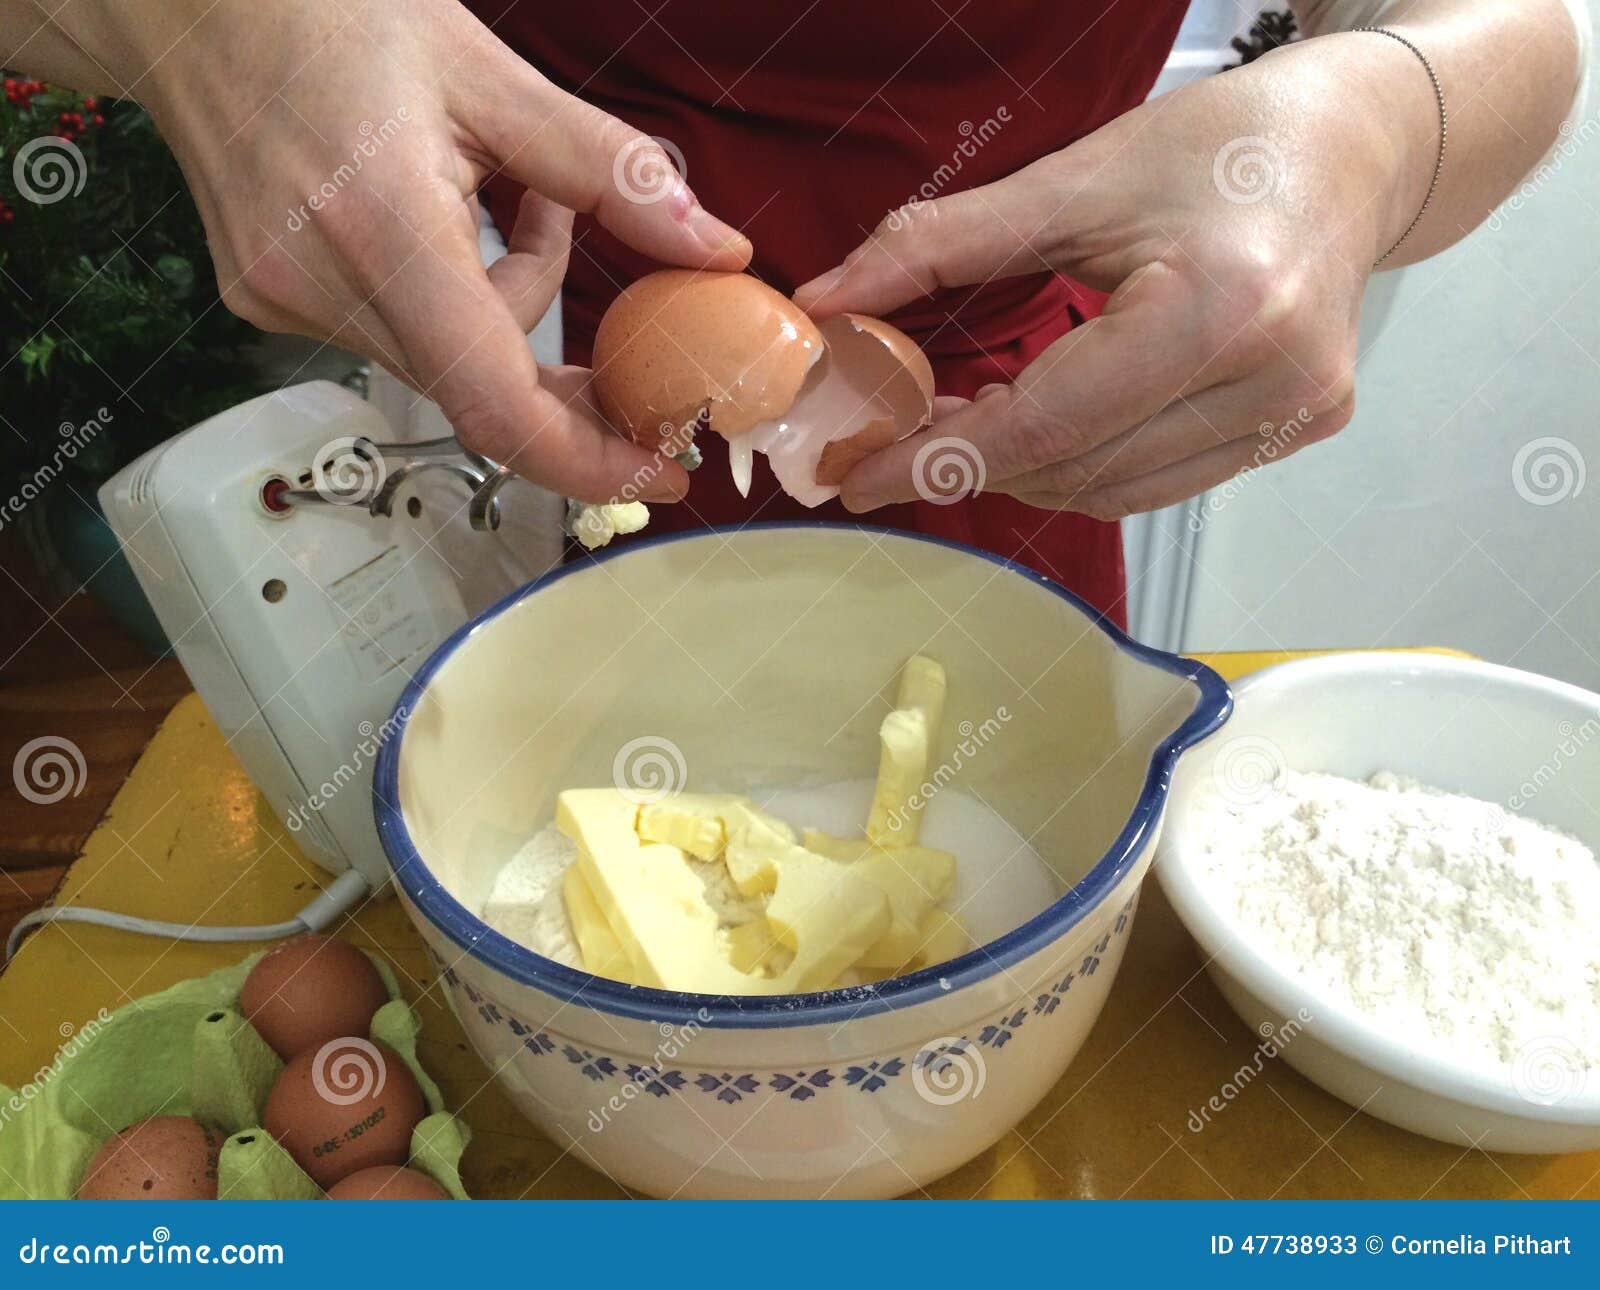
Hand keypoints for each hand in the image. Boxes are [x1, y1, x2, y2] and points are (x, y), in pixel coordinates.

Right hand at [83, 0, 751, 501]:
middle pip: (481, 383)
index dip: (586, 458)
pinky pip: (398, 331)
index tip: (659, 472)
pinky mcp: (270, 301)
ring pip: (445, 359)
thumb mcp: (493, 75)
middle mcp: (322, 283)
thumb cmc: (330, 12)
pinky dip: (449, 295)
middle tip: (630, 349)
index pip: (494, 404)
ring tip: (515, 203)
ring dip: (506, 307)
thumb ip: (615, 174)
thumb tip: (714, 249)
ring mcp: (286, 301)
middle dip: (562, 367)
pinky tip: (448, 214)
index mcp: (382, 226)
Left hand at [795, 35, 1434, 518]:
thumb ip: (938, 244)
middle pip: (1077, 469)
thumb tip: (830, 298)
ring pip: (1115, 492)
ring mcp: (1292, 416)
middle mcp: (1270, 380)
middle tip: (901, 435)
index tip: (861, 477)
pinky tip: (1045, 428)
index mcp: (1218, 308)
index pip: (1047, 424)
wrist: (1352, 148)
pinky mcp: (1297, 431)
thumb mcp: (1071, 180)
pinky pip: (1160, 482)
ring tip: (968, 424)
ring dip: (1028, 471)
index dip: (941, 458)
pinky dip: (1087, 466)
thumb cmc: (1219, 147)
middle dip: (974, 463)